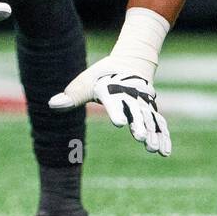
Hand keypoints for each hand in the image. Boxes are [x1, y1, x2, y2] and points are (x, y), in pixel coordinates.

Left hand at [50, 56, 170, 156]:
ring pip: (150, 119)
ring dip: (153, 134)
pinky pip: (160, 124)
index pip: (115, 101)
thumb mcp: (86, 82)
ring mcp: (144, 104)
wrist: (130, 62)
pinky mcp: (151, 110)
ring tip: (153, 149)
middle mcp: (131, 96)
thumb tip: (52, 104)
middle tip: (142, 139)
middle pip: (137, 112)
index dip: (117, 112)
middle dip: (140, 125)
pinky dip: (163, 136)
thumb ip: (72, 96)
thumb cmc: (103, 75)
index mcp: (113, 89)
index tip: (120, 123)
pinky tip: (164, 153)